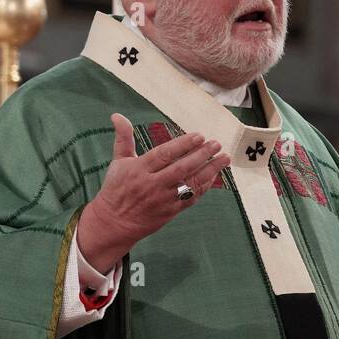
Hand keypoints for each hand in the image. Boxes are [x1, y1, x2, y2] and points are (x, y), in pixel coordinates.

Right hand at [77, 113, 230, 271]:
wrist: (114, 223)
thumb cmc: (116, 188)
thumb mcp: (118, 162)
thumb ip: (124, 138)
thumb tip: (117, 115)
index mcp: (139, 170)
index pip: (164, 154)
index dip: (183, 145)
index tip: (199, 136)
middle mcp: (152, 184)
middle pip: (181, 168)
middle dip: (201, 155)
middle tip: (216, 144)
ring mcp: (162, 200)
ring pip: (190, 184)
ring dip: (210, 170)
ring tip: (224, 158)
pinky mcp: (170, 212)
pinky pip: (191, 198)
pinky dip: (204, 187)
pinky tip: (214, 175)